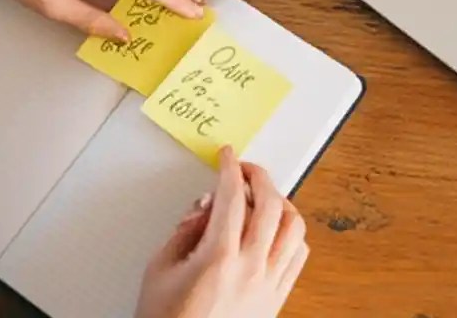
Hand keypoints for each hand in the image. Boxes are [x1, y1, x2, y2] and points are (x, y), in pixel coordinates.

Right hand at [135, 147, 308, 317]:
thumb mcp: (158, 270)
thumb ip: (183, 230)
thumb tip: (204, 206)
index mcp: (218, 257)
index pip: (232, 196)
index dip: (230, 168)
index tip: (227, 156)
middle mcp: (250, 267)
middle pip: (270, 203)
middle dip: (258, 176)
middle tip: (244, 169)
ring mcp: (268, 284)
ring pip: (293, 227)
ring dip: (281, 202)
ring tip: (264, 196)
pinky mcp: (276, 299)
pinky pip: (298, 255)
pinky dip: (292, 233)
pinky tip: (278, 229)